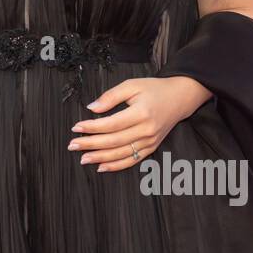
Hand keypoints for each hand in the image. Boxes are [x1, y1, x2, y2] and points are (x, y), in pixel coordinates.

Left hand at [66, 76, 211, 173]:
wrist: (180, 98)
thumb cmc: (155, 89)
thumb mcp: (132, 85)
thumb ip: (111, 96)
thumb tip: (92, 108)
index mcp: (141, 113)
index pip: (111, 124)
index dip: (92, 127)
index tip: (76, 128)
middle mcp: (146, 130)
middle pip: (113, 141)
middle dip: (90, 144)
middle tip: (73, 145)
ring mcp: (150, 141)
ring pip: (121, 154)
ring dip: (100, 158)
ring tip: (83, 158)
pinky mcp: (151, 147)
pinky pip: (132, 160)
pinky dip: (116, 166)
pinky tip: (101, 167)